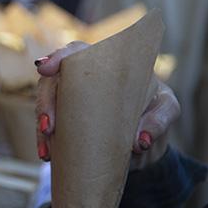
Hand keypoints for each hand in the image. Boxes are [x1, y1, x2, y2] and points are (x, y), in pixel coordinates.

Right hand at [34, 42, 178, 167]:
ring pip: (45, 106)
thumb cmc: (157, 110)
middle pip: (52, 81)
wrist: (147, 139)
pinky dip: (44, 142)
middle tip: (49, 126)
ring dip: (41, 127)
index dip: (57, 57)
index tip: (44, 68)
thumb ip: (159, 120)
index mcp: (103, 64)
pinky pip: (48, 129)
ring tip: (47, 150)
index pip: (76, 53)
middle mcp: (81, 80)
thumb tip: (139, 142)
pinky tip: (47, 155)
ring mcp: (69, 102)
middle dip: (45, 102)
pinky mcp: (65, 123)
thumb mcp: (167, 110)